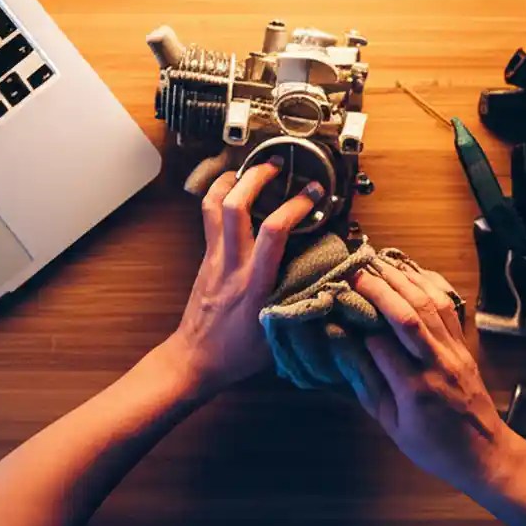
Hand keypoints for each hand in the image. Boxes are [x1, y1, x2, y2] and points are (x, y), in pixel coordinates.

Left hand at [164, 157, 322, 396]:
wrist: (194, 360)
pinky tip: (232, 191)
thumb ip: (302, 306)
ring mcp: (214, 259)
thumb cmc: (237, 355)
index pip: (274, 231)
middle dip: (256, 178)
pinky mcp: (205, 259)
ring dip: (231, 181)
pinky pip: (210, 218)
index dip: (295, 205)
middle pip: (236, 206)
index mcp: (254, 283)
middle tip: (276, 165)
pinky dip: (220, 197)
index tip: (314, 192)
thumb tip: (331, 287)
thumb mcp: (279, 336)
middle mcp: (232, 264)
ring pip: (214, 207)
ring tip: (248, 168)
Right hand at [346, 262, 521, 496]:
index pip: (381, 345)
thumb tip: (343, 354)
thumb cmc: (433, 445)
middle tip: (355, 269)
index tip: (338, 303)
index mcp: (415, 390)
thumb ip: (368, 388)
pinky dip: (430, 283)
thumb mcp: (392, 427)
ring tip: (379, 261)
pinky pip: (448, 307)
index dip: (359, 322)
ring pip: (430, 304)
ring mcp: (455, 350)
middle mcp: (437, 363)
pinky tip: (412, 271)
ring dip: (404, 278)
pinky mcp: (464, 344)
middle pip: (408, 315)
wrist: (485, 453)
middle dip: (380, 288)